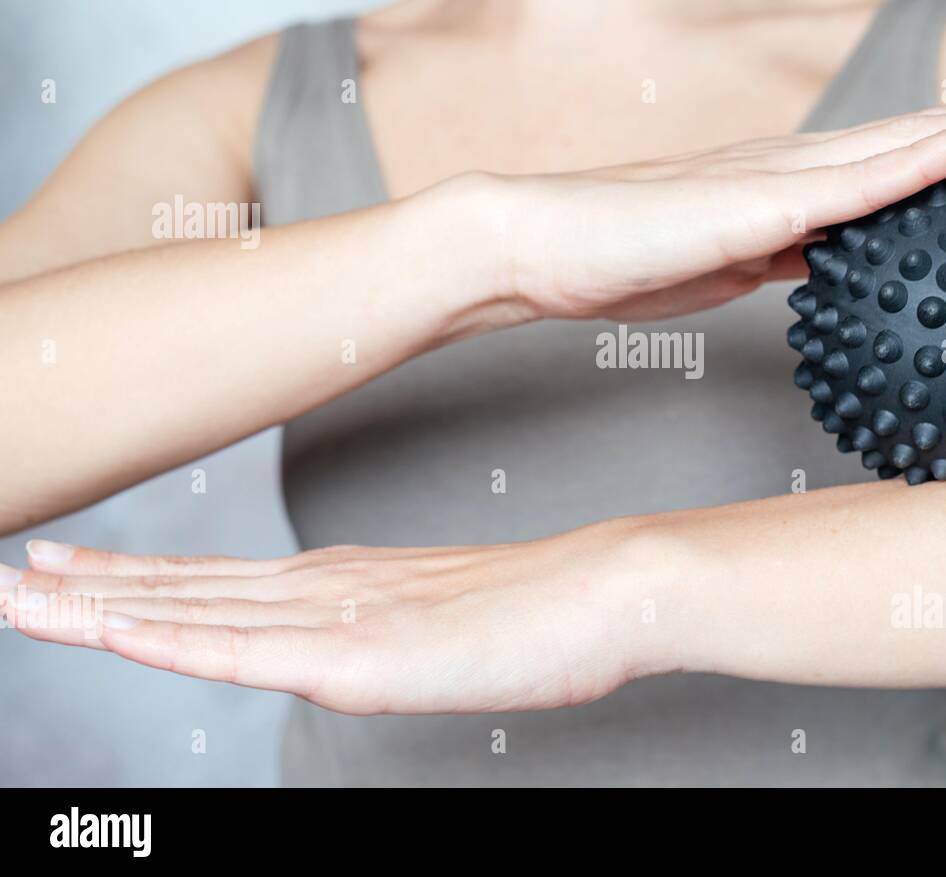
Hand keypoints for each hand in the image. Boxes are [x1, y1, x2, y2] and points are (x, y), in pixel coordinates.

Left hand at [1, 525, 672, 714]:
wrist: (607, 591)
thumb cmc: (546, 609)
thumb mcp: (447, 617)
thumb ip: (389, 624)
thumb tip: (351, 639)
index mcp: (345, 582)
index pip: (218, 583)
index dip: (136, 579)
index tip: (69, 572)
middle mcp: (327, 591)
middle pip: (189, 590)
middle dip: (91, 587)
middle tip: (15, 573)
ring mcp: (342, 618)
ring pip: (197, 612)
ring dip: (101, 608)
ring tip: (25, 596)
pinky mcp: (363, 652)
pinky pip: (248, 649)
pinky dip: (172, 637)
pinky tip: (114, 631)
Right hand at [441, 96, 945, 320]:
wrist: (533, 246)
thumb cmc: (617, 259)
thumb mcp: (724, 267)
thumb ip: (783, 261)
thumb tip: (835, 273)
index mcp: (791, 193)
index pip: (903, 174)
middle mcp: (794, 171)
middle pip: (920, 147)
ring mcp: (773, 180)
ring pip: (901, 150)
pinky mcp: (747, 202)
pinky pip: (847, 183)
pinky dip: (916, 162)